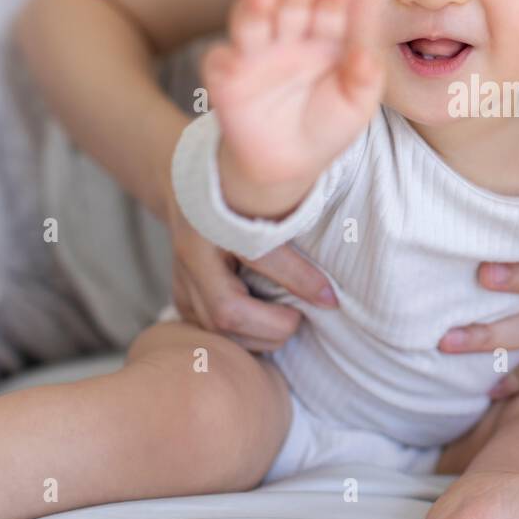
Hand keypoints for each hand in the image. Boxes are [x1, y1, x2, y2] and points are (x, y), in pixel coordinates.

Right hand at [164, 184, 338, 351]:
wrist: (196, 181)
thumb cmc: (245, 187)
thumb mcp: (269, 193)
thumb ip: (296, 214)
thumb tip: (339, 248)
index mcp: (216, 218)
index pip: (259, 256)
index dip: (299, 280)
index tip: (330, 298)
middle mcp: (192, 251)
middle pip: (227, 312)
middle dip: (272, 325)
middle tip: (300, 316)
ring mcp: (180, 276)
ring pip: (214, 328)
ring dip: (258, 337)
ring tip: (285, 322)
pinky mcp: (180, 294)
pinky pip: (206, 329)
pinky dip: (240, 337)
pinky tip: (262, 329)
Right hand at [202, 0, 383, 190]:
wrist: (291, 162)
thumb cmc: (329, 124)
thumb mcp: (357, 105)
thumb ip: (365, 79)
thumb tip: (367, 56)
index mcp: (324, 37)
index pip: (329, 11)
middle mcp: (288, 37)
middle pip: (290, 6)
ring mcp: (255, 54)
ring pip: (251, 21)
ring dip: (255, 8)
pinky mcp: (227, 78)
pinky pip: (219, 62)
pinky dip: (224, 57)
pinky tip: (235, 59)